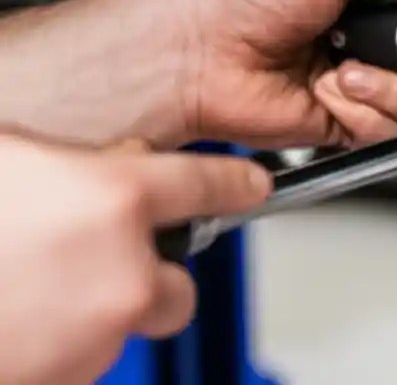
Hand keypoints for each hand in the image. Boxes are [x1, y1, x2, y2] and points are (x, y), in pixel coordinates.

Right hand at [0, 134, 271, 384]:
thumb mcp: (11, 157)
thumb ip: (72, 163)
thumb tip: (106, 163)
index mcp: (115, 197)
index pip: (211, 184)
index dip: (233, 184)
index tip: (249, 185)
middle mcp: (124, 268)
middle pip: (182, 277)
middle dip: (151, 270)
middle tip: (99, 257)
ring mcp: (99, 332)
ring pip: (132, 322)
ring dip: (102, 310)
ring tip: (36, 290)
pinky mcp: (70, 379)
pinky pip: (87, 361)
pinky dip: (65, 347)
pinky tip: (20, 322)